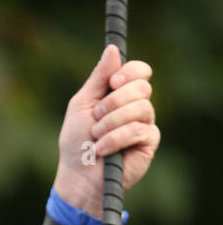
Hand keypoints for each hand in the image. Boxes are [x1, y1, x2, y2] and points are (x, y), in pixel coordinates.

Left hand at [51, 44, 159, 217]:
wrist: (78, 176)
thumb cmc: (76, 142)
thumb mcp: (82, 105)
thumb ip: (98, 78)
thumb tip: (113, 48)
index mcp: (120, 93)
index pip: (140, 71)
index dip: (130, 72)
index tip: (113, 82)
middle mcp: (135, 106)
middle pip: (142, 86)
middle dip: (115, 101)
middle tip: (96, 116)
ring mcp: (144, 124)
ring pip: (142, 107)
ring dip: (113, 121)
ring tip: (96, 136)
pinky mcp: (149, 142)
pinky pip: (140, 129)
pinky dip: (117, 138)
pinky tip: (103, 149)